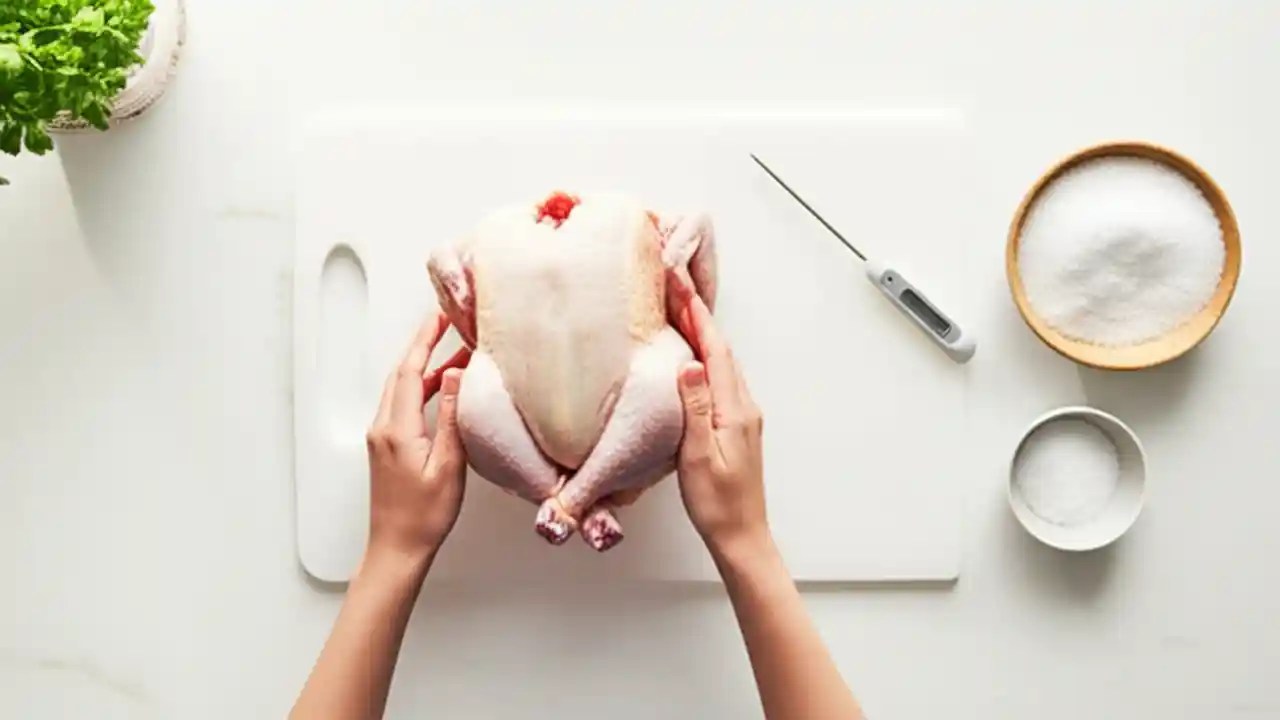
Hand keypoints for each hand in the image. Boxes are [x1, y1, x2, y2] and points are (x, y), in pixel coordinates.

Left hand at [364, 312, 472, 567]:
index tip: (440, 316)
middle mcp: (383, 427)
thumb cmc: (424, 516)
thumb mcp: (449, 465)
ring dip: (427, 368)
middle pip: (402, 373)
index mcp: (397, 429)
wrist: (397, 549)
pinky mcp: (386, 446)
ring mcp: (381, 437)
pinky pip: (403, 405)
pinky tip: (444, 389)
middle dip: (423, 345)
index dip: (425, 339)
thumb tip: (455, 375)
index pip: (410, 370)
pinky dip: (423, 389)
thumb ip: (452, 417)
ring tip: (457, 354)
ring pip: (402, 388)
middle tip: (447, 323)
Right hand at [665, 270, 768, 556]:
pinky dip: (704, 356)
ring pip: (721, 361)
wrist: (741, 536)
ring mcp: (742, 415)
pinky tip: (690, 356)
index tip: (679, 284)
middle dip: (696, 314)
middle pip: (720, 348)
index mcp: (734, 409)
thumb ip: (695, 408)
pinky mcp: (736, 425)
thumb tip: (690, 364)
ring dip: (701, 333)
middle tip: (674, 285)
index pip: (715, 349)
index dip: (696, 314)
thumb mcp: (698, 456)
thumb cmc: (717, 504)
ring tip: (678, 309)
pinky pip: (720, 378)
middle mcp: (743, 406)